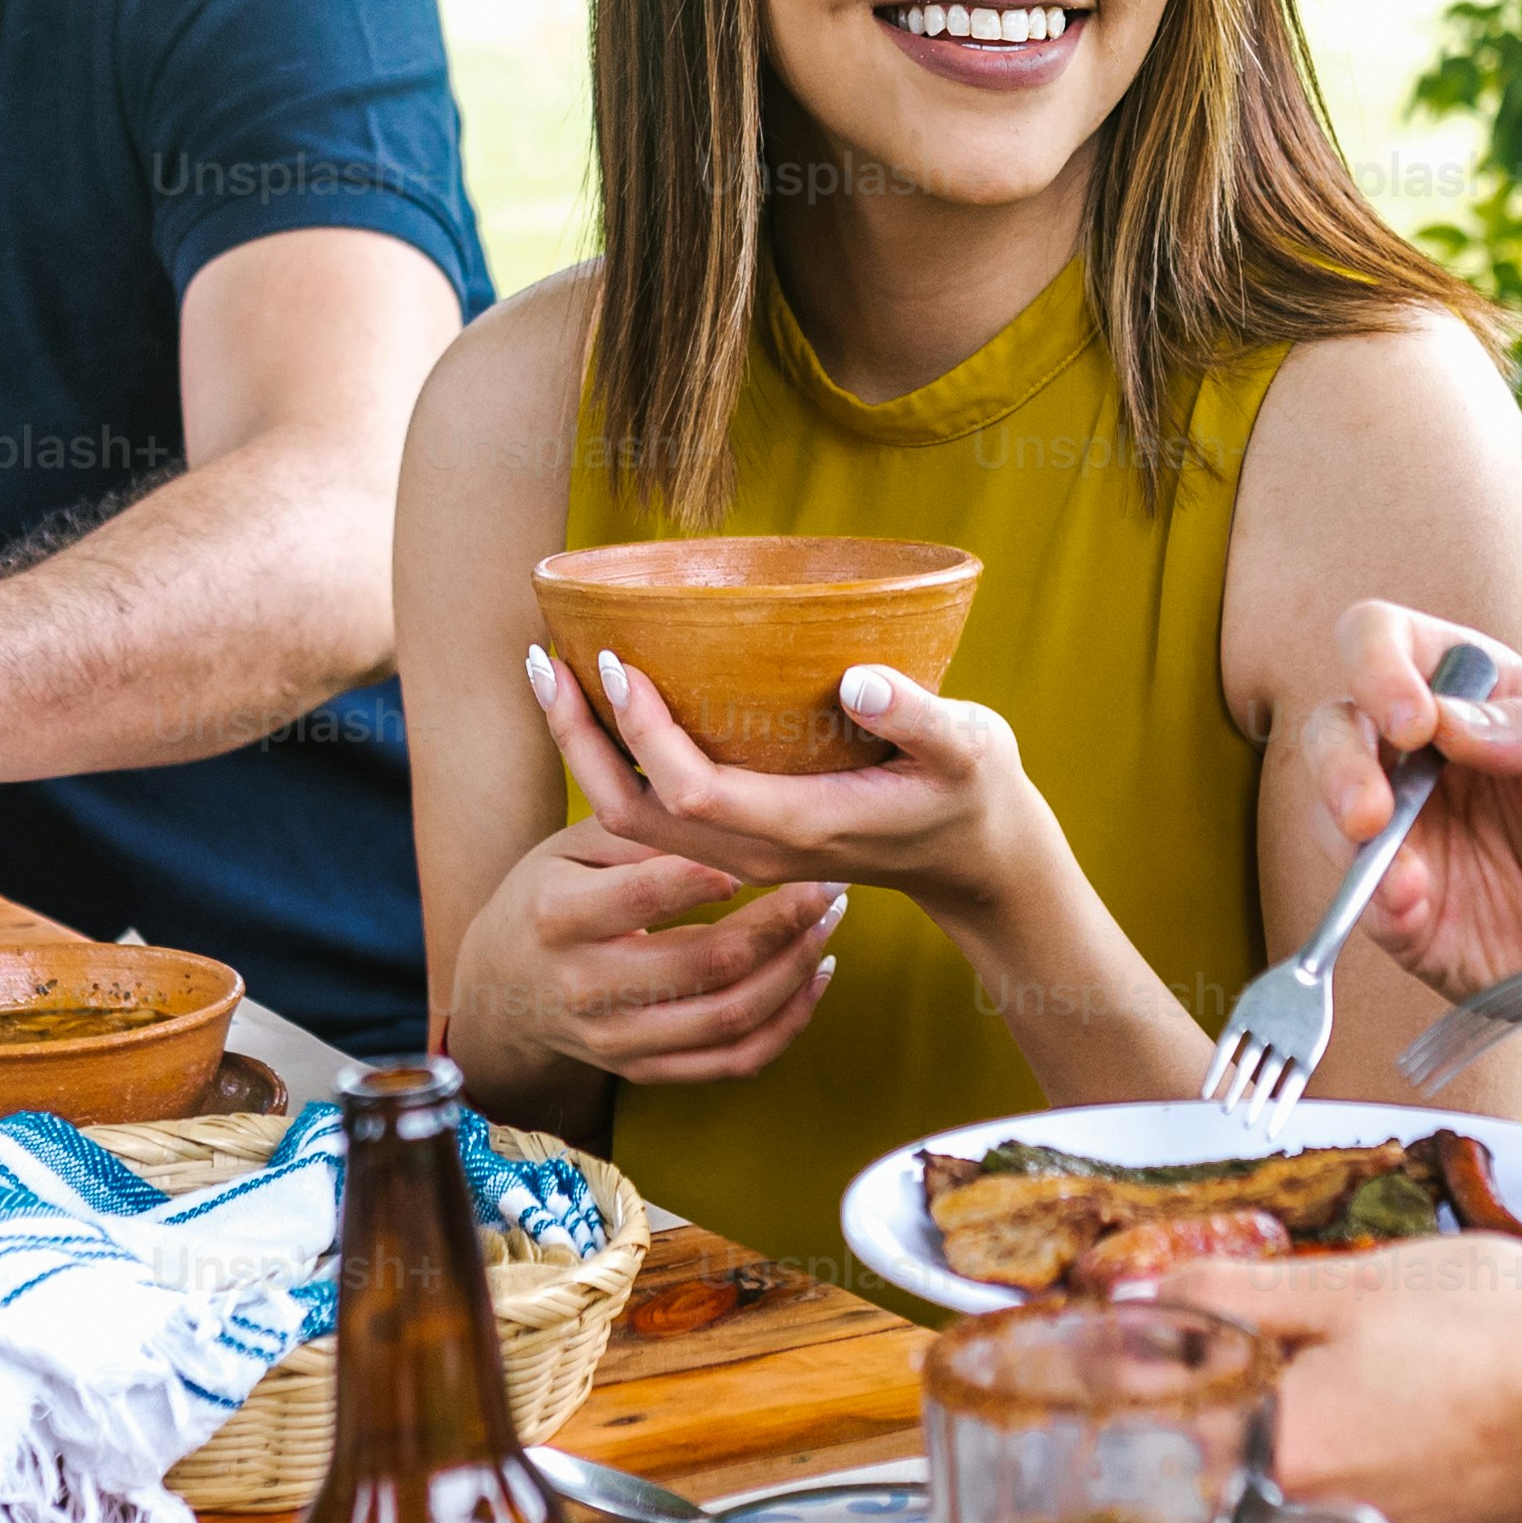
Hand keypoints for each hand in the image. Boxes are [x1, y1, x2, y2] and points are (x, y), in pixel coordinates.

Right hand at [449, 819, 844, 1084]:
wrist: (501, 991)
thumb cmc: (549, 895)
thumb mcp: (570, 847)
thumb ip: (639, 829)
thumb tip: (722, 806)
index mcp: (560, 915)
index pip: (644, 895)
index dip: (709, 874)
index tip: (765, 845)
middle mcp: (585, 986)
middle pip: (705, 963)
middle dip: (783, 922)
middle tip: (828, 883)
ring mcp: (616, 1039)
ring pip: (729, 1018)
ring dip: (795, 970)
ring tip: (828, 923)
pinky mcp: (643, 1070)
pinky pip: (732, 1062)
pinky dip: (787, 1024)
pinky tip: (814, 978)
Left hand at [529, 640, 1057, 936]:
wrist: (977, 862)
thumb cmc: (974, 794)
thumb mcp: (971, 747)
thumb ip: (920, 716)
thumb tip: (860, 678)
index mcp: (800, 828)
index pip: (692, 792)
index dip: (645, 732)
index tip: (620, 660)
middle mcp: (756, 850)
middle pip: (632, 813)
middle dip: (580, 739)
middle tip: (544, 660)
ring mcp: (744, 852)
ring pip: (633, 820)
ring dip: (586, 750)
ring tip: (555, 676)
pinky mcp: (742, 838)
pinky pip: (655, 814)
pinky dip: (616, 761)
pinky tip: (607, 708)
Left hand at [1143, 1238, 1521, 1522]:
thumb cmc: (1496, 1328)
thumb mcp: (1350, 1282)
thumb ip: (1232, 1294)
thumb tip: (1135, 1293)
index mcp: (1274, 1453)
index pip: (1147, 1446)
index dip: (1119, 1394)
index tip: (1109, 1354)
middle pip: (1199, 1484)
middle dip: (1183, 1423)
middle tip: (1181, 1357)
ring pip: (1268, 1500)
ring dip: (1253, 1445)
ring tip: (1269, 1375)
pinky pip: (1335, 1512)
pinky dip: (1323, 1467)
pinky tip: (1351, 1411)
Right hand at [1283, 603, 1521, 1005]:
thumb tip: (1446, 719)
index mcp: (1473, 695)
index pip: (1388, 641)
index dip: (1379, 666)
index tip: (1413, 720)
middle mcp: (1422, 756)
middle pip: (1336, 724)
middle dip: (1339, 761)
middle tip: (1371, 809)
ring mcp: (1407, 832)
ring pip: (1327, 810)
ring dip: (1346, 835)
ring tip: (1403, 876)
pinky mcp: (1403, 907)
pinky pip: (1360, 897)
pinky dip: (1372, 901)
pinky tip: (1410, 907)